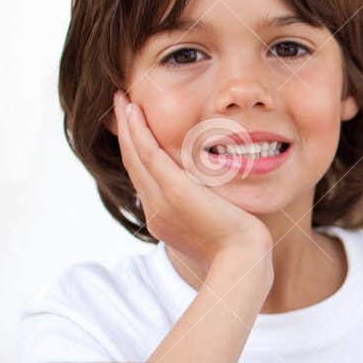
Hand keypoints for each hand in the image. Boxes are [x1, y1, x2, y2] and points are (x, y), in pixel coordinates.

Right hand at [112, 92, 272, 283]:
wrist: (243, 261)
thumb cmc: (241, 249)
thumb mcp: (217, 225)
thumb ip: (207, 208)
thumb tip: (213, 197)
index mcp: (164, 218)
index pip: (144, 178)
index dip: (135, 152)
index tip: (133, 130)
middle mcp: (156, 210)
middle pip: (133, 164)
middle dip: (124, 134)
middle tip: (119, 106)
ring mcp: (161, 201)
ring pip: (135, 156)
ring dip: (126, 126)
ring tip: (121, 100)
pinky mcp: (174, 192)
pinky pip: (148, 156)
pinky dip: (137, 132)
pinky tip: (133, 112)